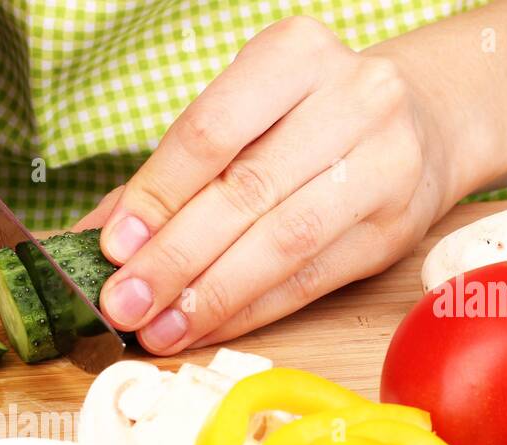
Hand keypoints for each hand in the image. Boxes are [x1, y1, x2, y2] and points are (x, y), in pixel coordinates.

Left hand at [77, 16, 459, 353]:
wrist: (422, 122)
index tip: (113, 246)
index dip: (158, 194)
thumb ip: (165, 176)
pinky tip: (203, 328)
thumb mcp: (239, 119)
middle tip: (122, 303)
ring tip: (157, 327)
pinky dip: (248, 311)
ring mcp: (385, 164)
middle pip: (245, 191)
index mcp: (295, 54)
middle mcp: (352, 98)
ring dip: (210, 295)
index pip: (211, 131)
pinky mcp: (393, 229)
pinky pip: (308, 280)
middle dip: (173, 257)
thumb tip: (84, 239)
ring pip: (282, 242)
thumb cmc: (303, 121)